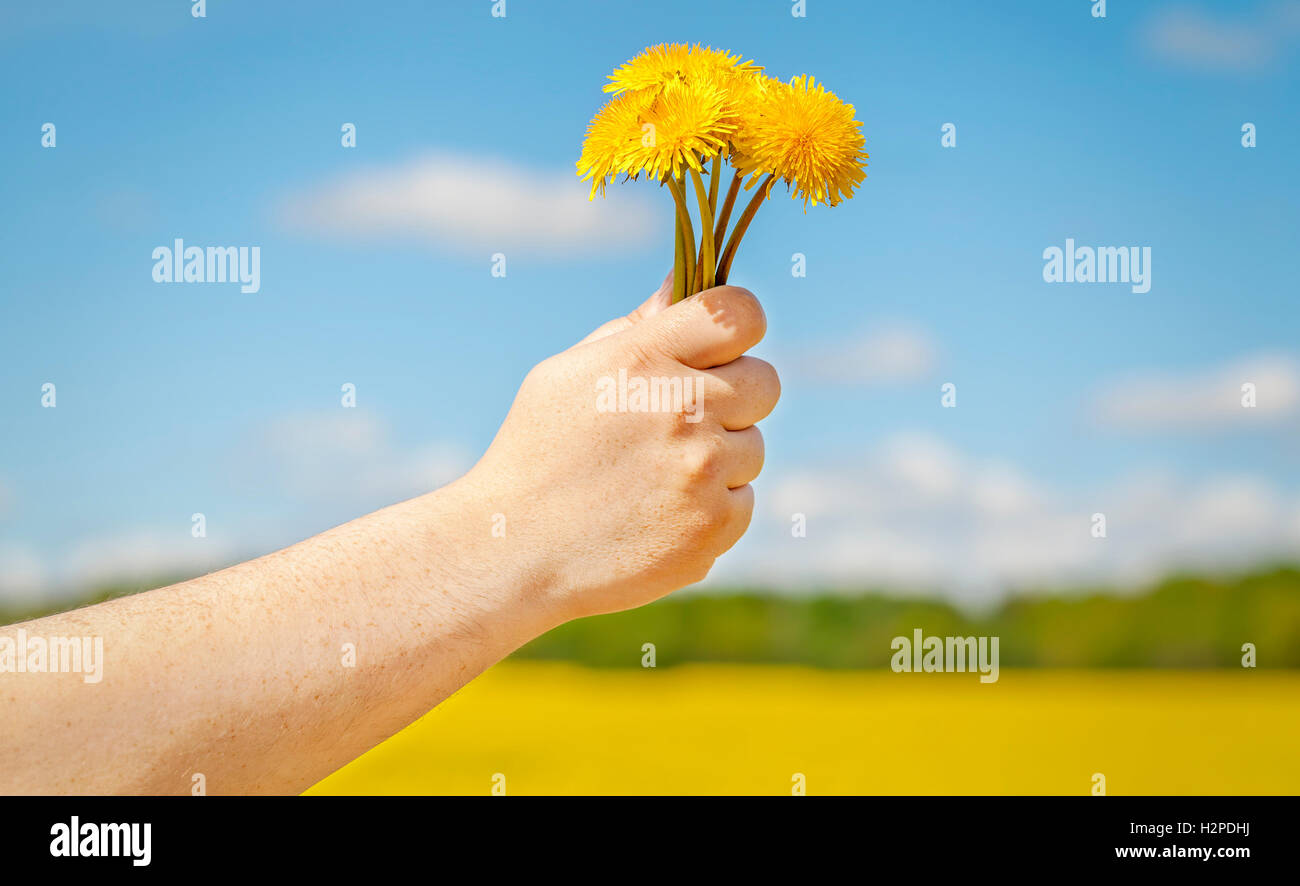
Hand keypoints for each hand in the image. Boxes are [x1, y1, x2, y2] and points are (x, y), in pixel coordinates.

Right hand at [459, 278, 779, 622]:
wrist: (514, 552)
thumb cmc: (539, 452)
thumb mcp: (570, 372)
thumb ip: (638, 327)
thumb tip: (685, 280)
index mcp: (643, 359)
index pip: (740, 314)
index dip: (739, 326)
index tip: (722, 347)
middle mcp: (682, 410)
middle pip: (765, 381)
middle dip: (734, 396)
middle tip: (683, 421)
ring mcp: (703, 472)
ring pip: (754, 446)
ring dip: (719, 457)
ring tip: (655, 477)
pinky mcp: (714, 528)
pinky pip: (744, 501)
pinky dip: (711, 509)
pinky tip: (659, 514)